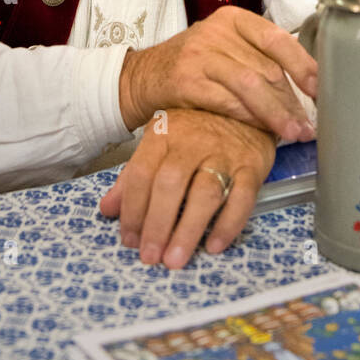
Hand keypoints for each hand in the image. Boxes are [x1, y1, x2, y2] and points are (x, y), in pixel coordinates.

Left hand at [99, 108, 275, 266]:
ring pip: (205, 193)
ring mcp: (224, 154)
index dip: (132, 209)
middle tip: (150, 257)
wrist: (246, 100)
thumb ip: (133, 175)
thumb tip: (107, 209)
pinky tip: (214, 246)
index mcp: (164, 134)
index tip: (129, 239)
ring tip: (175, 259)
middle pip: (170, 185)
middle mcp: (193, 142)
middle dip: (157, 224)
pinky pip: (243, 197)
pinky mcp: (253, 165)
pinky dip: (229, 224)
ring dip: (188, 230)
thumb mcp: (160, 140)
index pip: (141, 173)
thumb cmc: (197, 126)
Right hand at [118, 4, 316, 141]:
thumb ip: (260, 60)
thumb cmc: (195, 65)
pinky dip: (250, 118)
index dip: (302, 65)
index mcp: (234, 19)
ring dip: (276, 114)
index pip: (277, 38)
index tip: (320, 89)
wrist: (144, 77)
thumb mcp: (226, 49)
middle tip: (309, 126)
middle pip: (266, 67)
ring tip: (294, 133)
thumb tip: (308, 89)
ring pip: (251, 85)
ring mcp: (200, 54)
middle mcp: (217, 31)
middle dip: (292, 101)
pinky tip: (264, 131)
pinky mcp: (187, 80)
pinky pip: (228, 102)